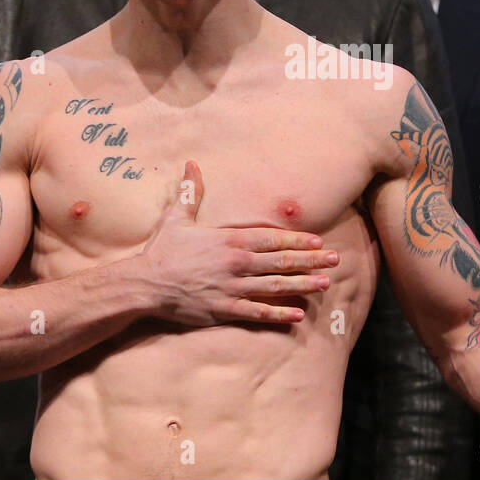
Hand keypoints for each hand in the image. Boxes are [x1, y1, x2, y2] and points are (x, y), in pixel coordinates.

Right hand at [139, 161, 338, 325]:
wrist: (144, 285)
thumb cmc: (162, 251)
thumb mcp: (176, 217)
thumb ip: (191, 192)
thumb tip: (192, 164)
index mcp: (229, 240)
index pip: (272, 239)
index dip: (297, 240)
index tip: (318, 241)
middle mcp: (237, 263)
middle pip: (281, 262)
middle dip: (310, 260)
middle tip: (335, 260)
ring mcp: (232, 288)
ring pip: (275, 287)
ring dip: (303, 285)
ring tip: (325, 284)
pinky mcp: (224, 309)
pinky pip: (257, 313)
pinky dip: (278, 314)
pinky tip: (297, 315)